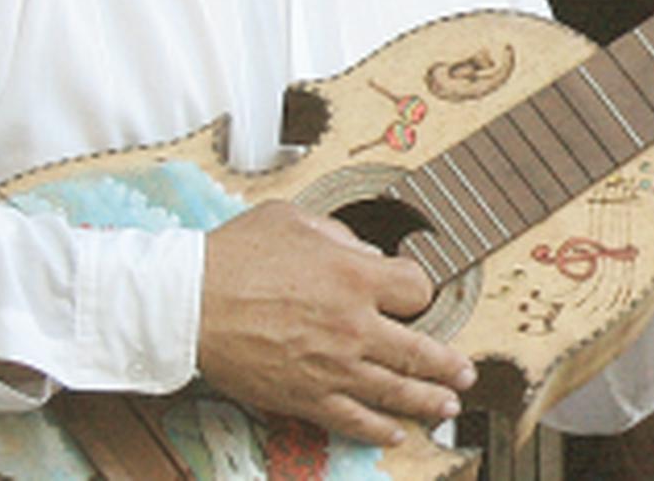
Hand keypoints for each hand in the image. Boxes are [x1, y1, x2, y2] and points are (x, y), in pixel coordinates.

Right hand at [196, 201, 474, 445]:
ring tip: (447, 406)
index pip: (417, 288)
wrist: (188, 304)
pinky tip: (393, 433)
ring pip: (395, 390)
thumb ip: (336, 235)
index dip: (420, 291)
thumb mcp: (292, 220)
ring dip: (426, 401)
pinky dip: (376, 429)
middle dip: (447, 363)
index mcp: (356, 276)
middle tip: (464, 372)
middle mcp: (354, 324)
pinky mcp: (306, 396)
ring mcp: (333, 366)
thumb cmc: (233, 257)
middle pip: (419, 350)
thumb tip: (362, 252)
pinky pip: (352, 419)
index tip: (416, 295)